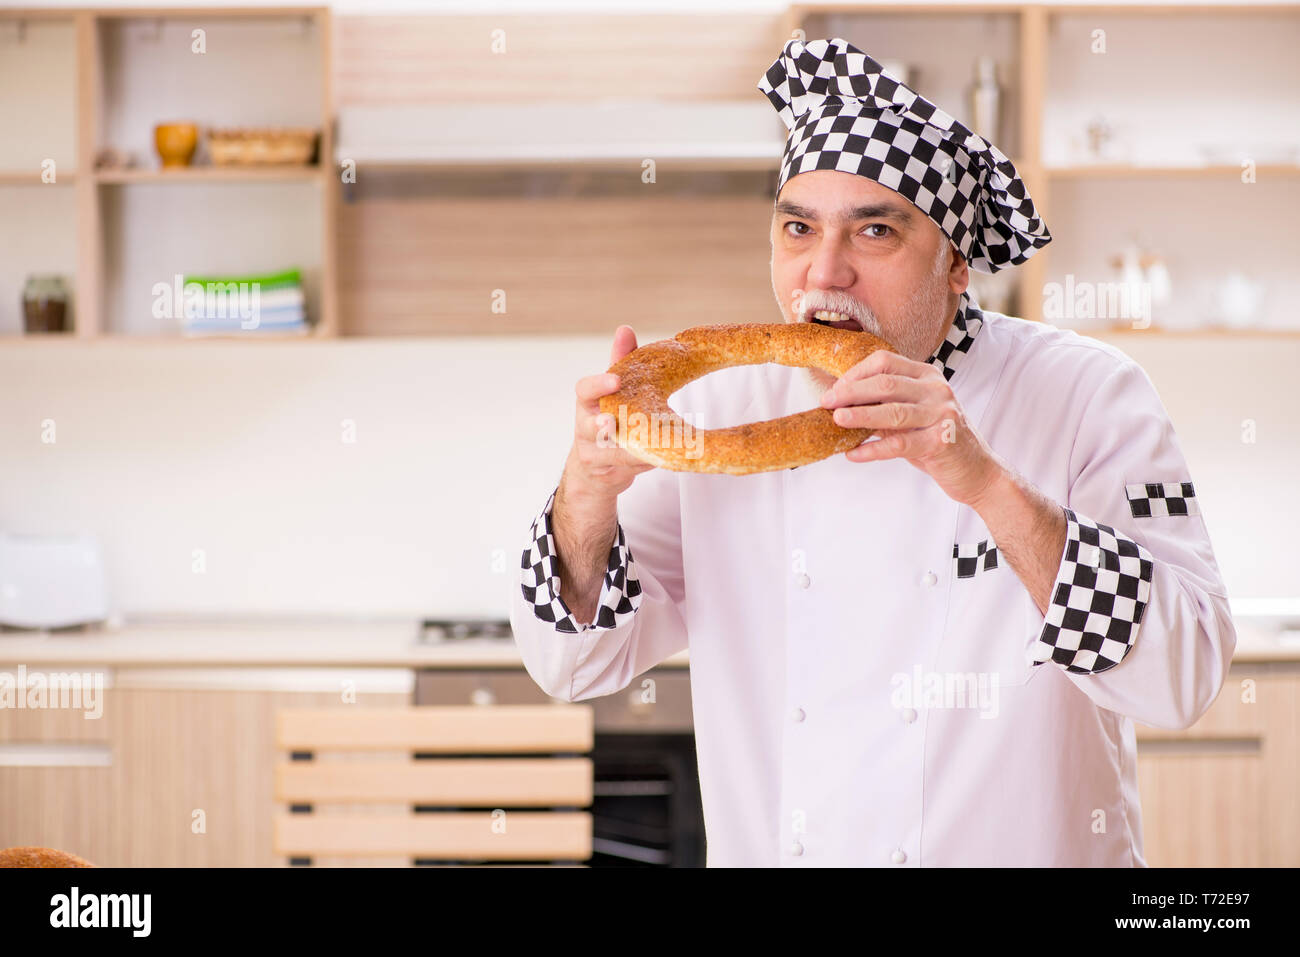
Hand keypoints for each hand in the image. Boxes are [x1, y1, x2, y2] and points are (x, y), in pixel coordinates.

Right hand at [564, 325, 654, 503]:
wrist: (596, 470)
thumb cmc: (607, 418)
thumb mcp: (611, 391)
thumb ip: (619, 363)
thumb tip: (624, 329)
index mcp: (588, 404)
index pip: (584, 391)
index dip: (598, 385)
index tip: (615, 380)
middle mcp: (586, 430)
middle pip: (590, 428)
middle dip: (600, 426)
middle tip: (611, 422)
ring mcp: (596, 456)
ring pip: (613, 454)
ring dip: (630, 450)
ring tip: (646, 447)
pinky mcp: (610, 475)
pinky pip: (632, 468)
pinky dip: (648, 461)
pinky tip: (666, 455)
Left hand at [819, 349, 1004, 507]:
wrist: (976, 471)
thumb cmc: (935, 440)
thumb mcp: (910, 417)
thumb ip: (882, 407)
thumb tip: (839, 405)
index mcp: (927, 376)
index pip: (885, 361)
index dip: (855, 373)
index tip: (833, 389)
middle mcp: (937, 389)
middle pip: (886, 383)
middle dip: (851, 392)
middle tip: (826, 403)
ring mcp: (942, 414)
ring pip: (893, 411)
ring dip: (860, 415)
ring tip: (836, 420)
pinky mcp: (942, 441)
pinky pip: (899, 445)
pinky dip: (872, 450)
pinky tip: (852, 455)